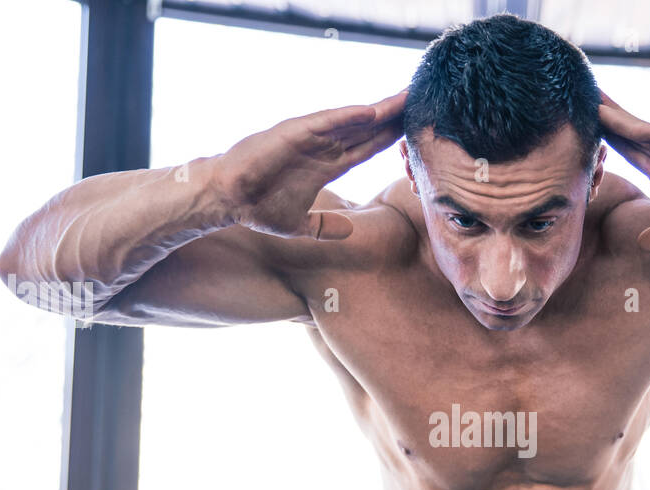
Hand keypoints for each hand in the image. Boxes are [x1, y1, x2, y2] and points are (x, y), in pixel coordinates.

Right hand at [213, 89, 406, 238]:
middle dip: (394, 117)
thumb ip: (325, 226)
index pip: (368, 147)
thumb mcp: (300, 224)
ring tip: (405, 98)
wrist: (227, 199)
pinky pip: (324, 122)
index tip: (417, 130)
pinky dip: (347, 116)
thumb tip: (349, 232)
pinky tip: (370, 110)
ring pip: (351, 121)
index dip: (392, 138)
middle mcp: (322, 147)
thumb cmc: (258, 207)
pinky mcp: (292, 133)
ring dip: (379, 110)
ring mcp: (308, 137)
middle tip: (421, 101)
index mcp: (327, 164)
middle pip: (367, 129)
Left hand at [598, 91, 649, 251]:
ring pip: (646, 131)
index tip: (585, 129)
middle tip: (582, 100)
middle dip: (608, 119)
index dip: (609, 141)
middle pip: (634, 135)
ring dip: (620, 118)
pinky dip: (646, 129)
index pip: (632, 153)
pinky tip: (624, 122)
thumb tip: (643, 243)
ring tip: (595, 102)